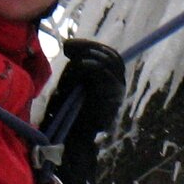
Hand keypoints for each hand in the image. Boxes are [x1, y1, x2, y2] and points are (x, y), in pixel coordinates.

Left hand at [48, 38, 125, 183]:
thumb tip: (71, 46)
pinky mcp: (113, 99)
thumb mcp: (71, 83)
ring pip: (111, 63)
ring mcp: (117, 92)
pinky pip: (107, 76)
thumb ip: (76, 66)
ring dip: (92, 55)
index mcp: (108, 81)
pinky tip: (81, 66)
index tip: (68, 45)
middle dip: (90, 48)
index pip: (107, 55)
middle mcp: (116, 85)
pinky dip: (94, 67)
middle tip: (68, 48)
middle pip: (111, 56)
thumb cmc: (66, 113)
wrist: (69, 139)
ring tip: (74, 56)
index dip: (89, 46)